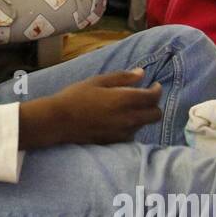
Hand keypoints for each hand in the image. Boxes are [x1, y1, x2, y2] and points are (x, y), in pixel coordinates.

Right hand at [24, 69, 163, 147]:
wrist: (58, 121)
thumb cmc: (76, 96)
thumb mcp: (98, 81)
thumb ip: (123, 77)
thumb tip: (142, 74)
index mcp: (125, 100)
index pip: (153, 97)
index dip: (157, 90)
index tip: (154, 85)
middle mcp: (129, 118)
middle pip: (156, 115)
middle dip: (154, 105)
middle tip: (143, 98)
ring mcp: (123, 132)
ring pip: (144, 124)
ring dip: (142, 115)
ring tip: (127, 108)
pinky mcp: (115, 142)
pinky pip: (131, 134)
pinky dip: (130, 126)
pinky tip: (117, 120)